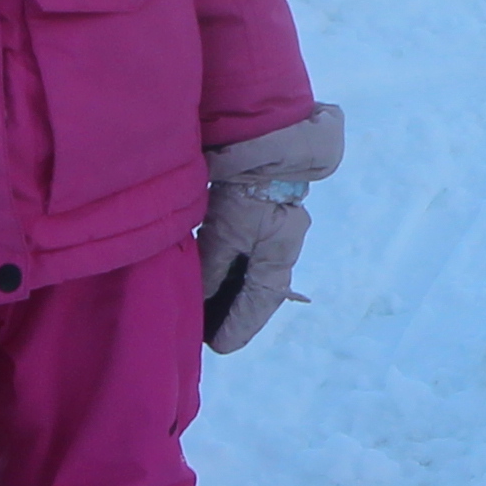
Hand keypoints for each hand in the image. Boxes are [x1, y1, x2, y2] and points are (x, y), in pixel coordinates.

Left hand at [198, 107, 344, 353]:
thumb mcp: (225, 231)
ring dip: (232, 292)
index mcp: (278, 257)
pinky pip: (245, 254)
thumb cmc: (245, 188)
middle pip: (259, 292)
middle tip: (210, 333)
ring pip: (251, 273)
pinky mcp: (260, 216)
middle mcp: (281, 248)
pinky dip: (230, 269)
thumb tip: (204, 298)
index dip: (239, 326)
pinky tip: (214, 276)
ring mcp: (274, 232)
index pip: (259, 303)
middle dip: (236, 312)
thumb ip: (213, 267)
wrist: (266, 138)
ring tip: (208, 310)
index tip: (220, 347)